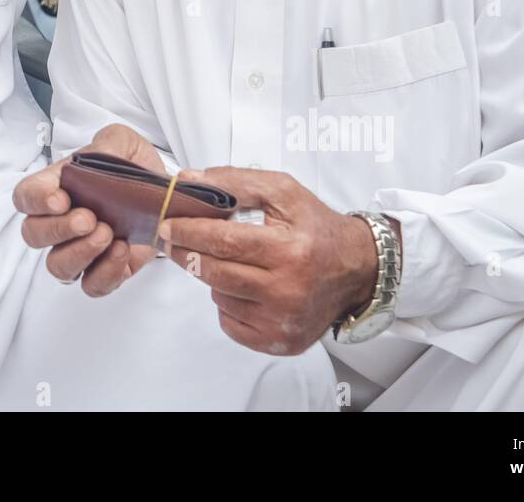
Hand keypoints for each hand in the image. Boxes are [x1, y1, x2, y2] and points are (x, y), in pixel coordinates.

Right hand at [13, 123, 164, 295]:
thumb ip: (107, 144)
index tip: (61, 199)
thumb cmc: (131, 166)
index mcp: (55, 187)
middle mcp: (59, 222)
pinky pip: (93, 286)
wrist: (161, 192)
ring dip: (81, 253)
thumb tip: (98, 158)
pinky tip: (123, 251)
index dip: (36, 201)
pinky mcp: (104, 271)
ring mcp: (79, 250)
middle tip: (88, 219)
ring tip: (109, 235)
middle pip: (33, 236)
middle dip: (58, 229)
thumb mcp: (121, 142)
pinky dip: (106, 273)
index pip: (25, 196)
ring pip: (58, 267)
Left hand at [157, 168, 382, 355]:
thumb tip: (188, 181)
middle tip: (174, 239)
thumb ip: (235, 182)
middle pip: (216, 271)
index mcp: (289, 250)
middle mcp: (287, 290)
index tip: (168, 224)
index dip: (189, 231)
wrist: (355, 269)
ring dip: (212, 276)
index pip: (223, 241)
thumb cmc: (316, 228)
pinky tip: (242, 286)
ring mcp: (282, 321)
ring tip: (226, 260)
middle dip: (187, 252)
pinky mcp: (278, 342)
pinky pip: (230, 323)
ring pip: (220, 296)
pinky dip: (227, 303)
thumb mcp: (283, 191)